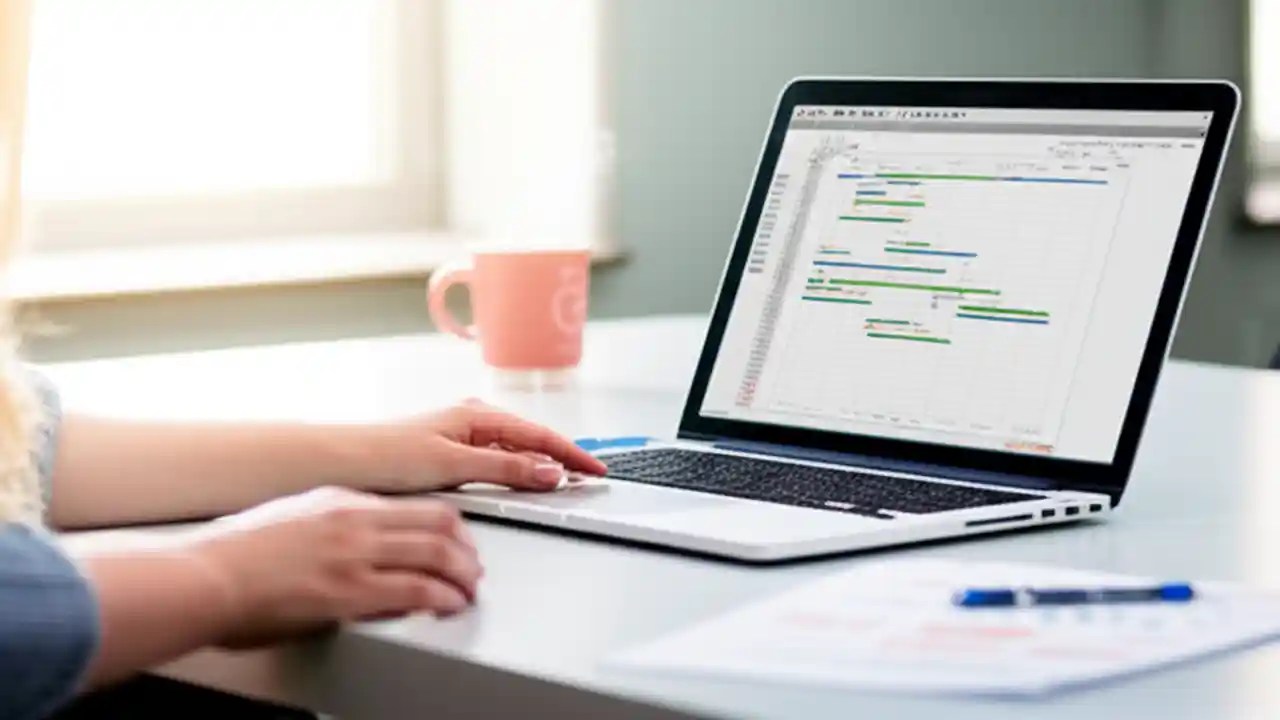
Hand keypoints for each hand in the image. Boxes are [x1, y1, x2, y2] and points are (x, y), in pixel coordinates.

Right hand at [188, 486, 480, 648]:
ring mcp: (353, 554)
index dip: (445, 526)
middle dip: (465, 548)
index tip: (455, 541)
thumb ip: (327, 526)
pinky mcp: (348, 591)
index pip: (413, 505)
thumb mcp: (289, 520)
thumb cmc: (230, 557)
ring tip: (467, 591)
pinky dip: (442, 598)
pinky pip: (414, 590)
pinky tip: (449, 606)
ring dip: (461, 575)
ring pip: (435, 553)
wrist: (203, 578)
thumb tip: (350, 544)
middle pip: (437, 522)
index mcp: (339, 500)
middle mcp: (353, 520)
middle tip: (472, 568)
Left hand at [370, 400, 608, 492]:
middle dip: (564, 457)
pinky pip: (499, 457)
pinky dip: (520, 469)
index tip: (596, 470)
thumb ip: (506, 468)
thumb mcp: (455, 464)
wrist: (344, 460)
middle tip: (590, 478)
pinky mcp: (452, 451)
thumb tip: (548, 471)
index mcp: (478, 416)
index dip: (572, 455)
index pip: (541, 436)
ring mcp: (463, 435)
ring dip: (543, 464)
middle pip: (533, 439)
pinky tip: (524, 481)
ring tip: (566, 481)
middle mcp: (474, 420)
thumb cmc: (388, 455)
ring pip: (517, 449)